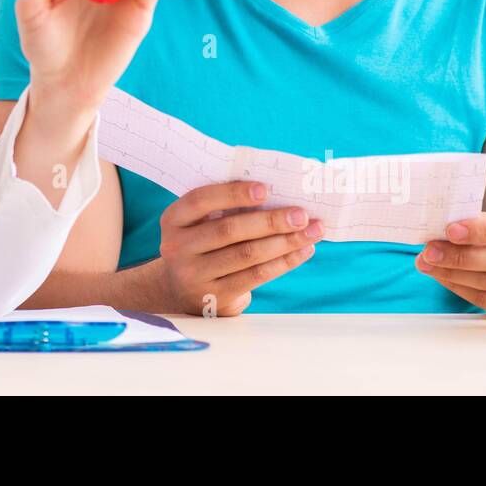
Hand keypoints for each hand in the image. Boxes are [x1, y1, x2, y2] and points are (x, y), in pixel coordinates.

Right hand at [157, 181, 322, 315]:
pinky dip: (284, 262)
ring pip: (247, 255)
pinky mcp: (215, 297)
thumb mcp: (198, 225)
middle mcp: (177, 247)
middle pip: (229, 230)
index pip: (201, 200)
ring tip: (312, 232)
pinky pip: (256, 276)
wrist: (181, 292)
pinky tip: (303, 251)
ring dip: (285, 242)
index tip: (265, 189)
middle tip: (301, 214)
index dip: (233, 193)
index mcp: (173, 220)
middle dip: (271, 220)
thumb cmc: (202, 246)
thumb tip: (276, 194)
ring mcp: (195, 275)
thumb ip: (222, 209)